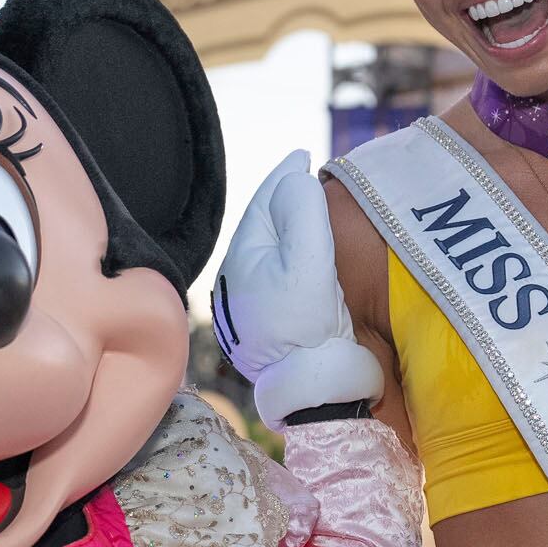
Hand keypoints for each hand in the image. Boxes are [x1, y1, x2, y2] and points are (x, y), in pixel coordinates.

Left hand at [211, 150, 382, 427]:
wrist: (311, 390)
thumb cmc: (307, 326)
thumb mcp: (307, 261)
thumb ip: (301, 212)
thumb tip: (297, 179)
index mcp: (240, 261)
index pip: (263, 205)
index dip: (285, 177)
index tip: (303, 156)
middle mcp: (236, 284)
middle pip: (262, 228)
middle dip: (282, 201)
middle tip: (303, 177)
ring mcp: (249, 309)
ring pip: (268, 253)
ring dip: (286, 229)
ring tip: (304, 210)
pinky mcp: (265, 329)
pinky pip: (276, 277)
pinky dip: (290, 258)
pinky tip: (302, 258)